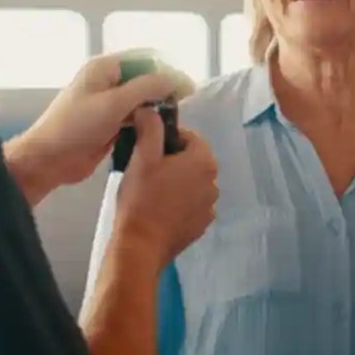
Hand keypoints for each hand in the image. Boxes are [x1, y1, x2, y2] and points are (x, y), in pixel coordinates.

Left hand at [3, 54, 176, 204]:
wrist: (48, 160)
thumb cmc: (77, 127)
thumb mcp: (114, 104)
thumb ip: (146, 88)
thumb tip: (176, 79)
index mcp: (105, 68)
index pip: (145, 60)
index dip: (168, 71)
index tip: (189, 90)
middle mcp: (107, 81)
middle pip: (144, 79)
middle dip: (164, 91)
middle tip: (184, 108)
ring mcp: (107, 104)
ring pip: (141, 101)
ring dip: (156, 108)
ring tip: (175, 121)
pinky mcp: (109, 125)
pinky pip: (134, 118)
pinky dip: (146, 123)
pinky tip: (160, 132)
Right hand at [112, 109, 218, 267]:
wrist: (140, 245)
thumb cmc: (142, 197)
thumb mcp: (142, 156)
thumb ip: (150, 127)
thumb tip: (150, 109)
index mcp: (204, 161)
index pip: (189, 137)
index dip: (167, 139)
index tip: (148, 150)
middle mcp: (214, 182)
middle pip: (193, 160)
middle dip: (173, 160)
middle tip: (147, 169)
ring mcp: (209, 206)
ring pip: (192, 182)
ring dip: (177, 181)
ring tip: (152, 190)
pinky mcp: (201, 225)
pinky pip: (191, 204)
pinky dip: (179, 202)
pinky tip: (159, 209)